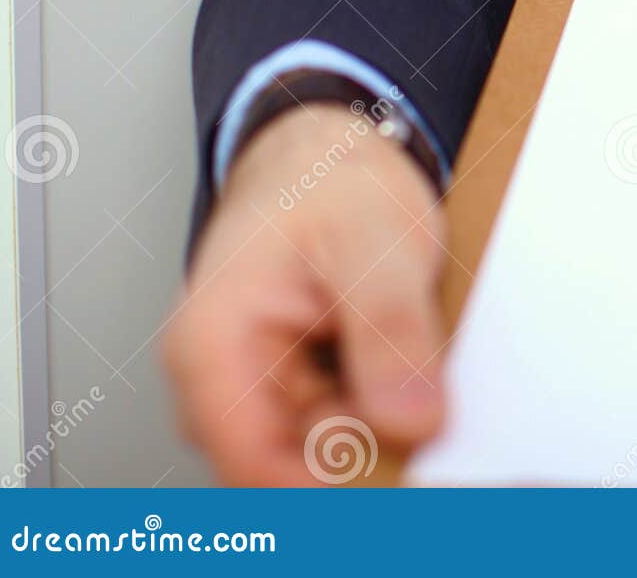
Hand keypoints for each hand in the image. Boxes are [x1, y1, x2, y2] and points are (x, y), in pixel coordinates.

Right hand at [163, 101, 445, 485]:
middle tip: (424, 388)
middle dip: (369, 446)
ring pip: (328, 456)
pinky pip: (345, 432)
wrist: (332, 155)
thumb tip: (411, 419)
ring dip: (382, 425)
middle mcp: (221, 384)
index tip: (408, 460)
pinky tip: (404, 363)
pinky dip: (385, 409)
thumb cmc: (332, 183)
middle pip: (297, 471)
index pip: (258, 469)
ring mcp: (256, 392)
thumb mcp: (376, 241)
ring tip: (412, 354)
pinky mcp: (295, 394)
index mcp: (213, 348)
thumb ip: (391, 331)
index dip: (337, 481)